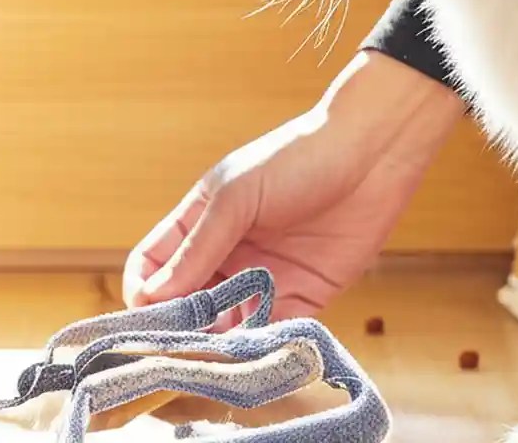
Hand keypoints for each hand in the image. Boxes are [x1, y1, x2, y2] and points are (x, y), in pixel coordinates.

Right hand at [124, 52, 464, 323]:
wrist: (373, 156)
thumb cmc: (298, 159)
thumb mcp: (237, 196)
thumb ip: (198, 248)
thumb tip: (153, 295)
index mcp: (200, 224)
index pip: (152, 267)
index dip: (144, 294)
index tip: (146, 321)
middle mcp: (226, 256)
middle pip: (186, 305)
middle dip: (179, 330)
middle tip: (178, 354)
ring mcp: (262, 280)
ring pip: (225, 327)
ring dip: (217, 346)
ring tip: (214, 361)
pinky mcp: (303, 298)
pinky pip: (272, 334)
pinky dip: (260, 349)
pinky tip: (254, 355)